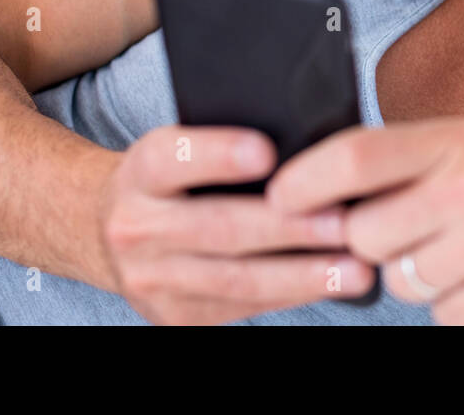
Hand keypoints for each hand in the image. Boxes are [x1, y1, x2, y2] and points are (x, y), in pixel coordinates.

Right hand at [97, 125, 376, 324]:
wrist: (107, 228)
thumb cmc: (174, 177)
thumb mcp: (181, 146)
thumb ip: (228, 146)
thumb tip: (312, 149)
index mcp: (140, 171)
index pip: (172, 157)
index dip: (218, 155)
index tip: (267, 151)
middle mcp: (135, 227)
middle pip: (217, 227)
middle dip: (288, 227)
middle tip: (346, 221)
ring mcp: (151, 278)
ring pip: (236, 279)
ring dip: (303, 275)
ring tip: (356, 268)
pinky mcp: (173, 317)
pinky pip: (241, 308)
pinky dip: (291, 296)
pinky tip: (330, 284)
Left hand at [266, 116, 463, 323]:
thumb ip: (426, 160)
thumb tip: (338, 196)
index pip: (355, 156)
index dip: (303, 181)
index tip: (279, 197)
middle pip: (367, 233)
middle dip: (382, 240)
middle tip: (433, 229)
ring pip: (405, 282)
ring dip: (431, 275)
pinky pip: (446, 318)